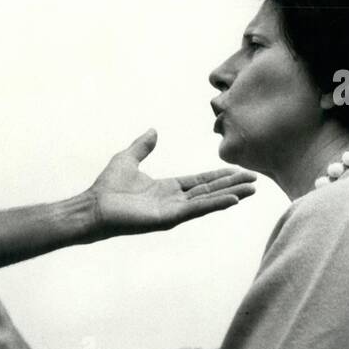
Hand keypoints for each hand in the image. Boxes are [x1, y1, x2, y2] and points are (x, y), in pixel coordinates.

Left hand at [86, 129, 254, 237]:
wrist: (94, 207)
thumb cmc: (106, 187)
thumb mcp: (127, 159)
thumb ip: (142, 146)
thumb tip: (152, 130)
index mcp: (167, 188)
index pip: (200, 181)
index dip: (219, 175)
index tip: (238, 170)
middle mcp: (173, 200)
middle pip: (209, 190)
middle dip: (232, 185)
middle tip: (255, 179)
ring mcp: (173, 210)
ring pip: (207, 200)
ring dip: (230, 194)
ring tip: (251, 189)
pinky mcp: (168, 218)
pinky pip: (196, 210)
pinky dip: (215, 204)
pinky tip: (232, 200)